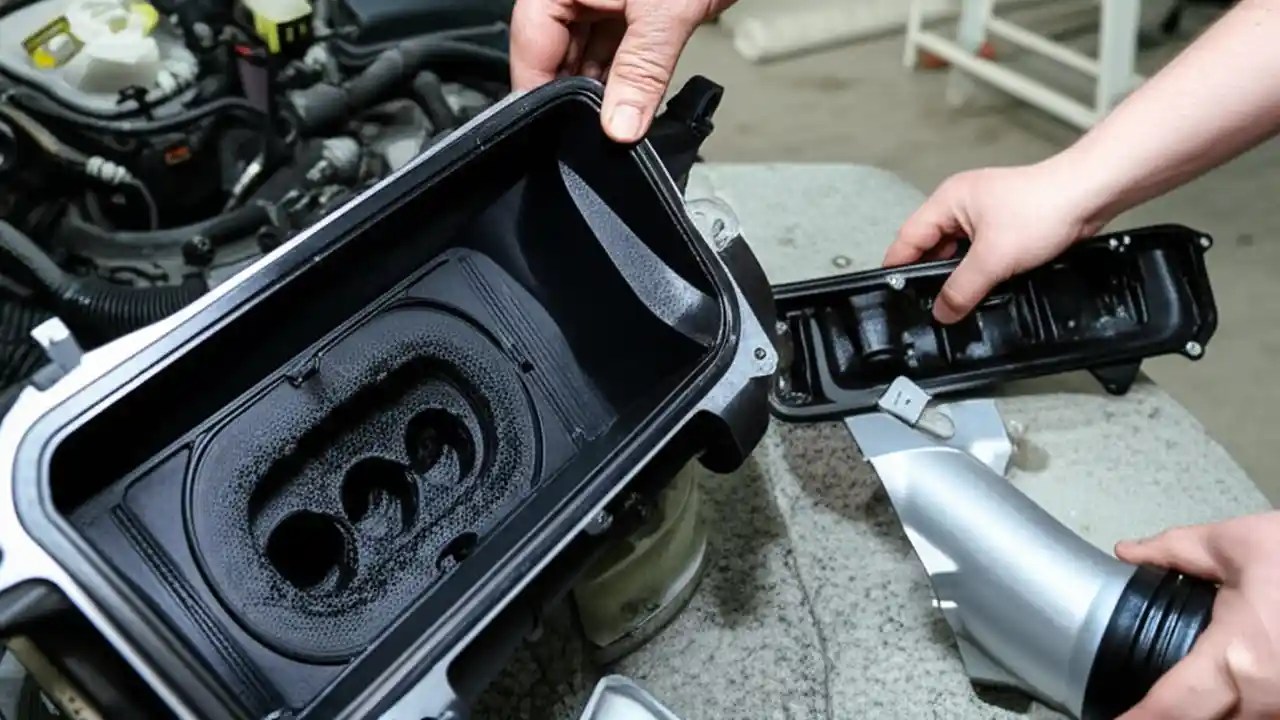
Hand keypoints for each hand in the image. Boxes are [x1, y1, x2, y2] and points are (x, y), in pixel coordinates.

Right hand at [510, 0, 731, 141]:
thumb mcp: (663, 13)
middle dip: (576, 96)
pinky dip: (625, 74)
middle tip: (597, 134)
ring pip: (587, 55)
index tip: (557, 137)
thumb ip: (641, 72)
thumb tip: (619, 127)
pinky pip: (615, 48)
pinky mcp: (629, 7)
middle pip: (556, 54)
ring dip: (604, 88)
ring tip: (619, 119)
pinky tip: (634, 101)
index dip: (541, 95)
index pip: (531, 48)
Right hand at [886, 157, 1109, 323]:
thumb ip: (962, 289)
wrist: (1090, 195)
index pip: (908, 238)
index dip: (898, 268)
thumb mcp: (994, 258)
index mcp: (947, 201)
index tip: (893, 296)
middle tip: (927, 308)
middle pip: (930, 247)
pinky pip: (978, 254)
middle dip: (929, 277)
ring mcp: (983, 216)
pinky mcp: (1004, 227)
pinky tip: (980, 291)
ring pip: (956, 253)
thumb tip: (942, 313)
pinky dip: (977, 272)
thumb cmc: (1042, 209)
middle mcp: (960, 206)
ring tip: (954, 303)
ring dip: (957, 276)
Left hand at [1115, 512, 1279, 719]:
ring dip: (1212, 713)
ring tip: (1187, 699)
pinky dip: (1245, 711)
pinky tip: (1226, 699)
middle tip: (1143, 710)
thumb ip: (1174, 550)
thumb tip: (1126, 551)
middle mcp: (1266, 698)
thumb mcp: (1238, 544)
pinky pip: (1268, 717)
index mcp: (1236, 659)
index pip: (1171, 706)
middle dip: (1168, 719)